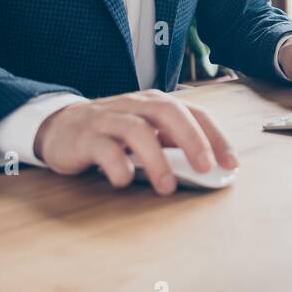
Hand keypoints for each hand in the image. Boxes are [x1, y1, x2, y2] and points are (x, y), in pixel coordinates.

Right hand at [32, 89, 237, 194]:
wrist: (60, 127)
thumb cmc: (113, 134)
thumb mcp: (147, 134)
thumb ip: (173, 145)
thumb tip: (209, 169)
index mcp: (156, 104)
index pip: (194, 113)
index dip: (216, 137)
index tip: (231, 164)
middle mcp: (135, 105)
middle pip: (168, 112)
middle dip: (191, 139)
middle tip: (205, 168)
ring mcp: (109, 119)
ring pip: (138, 130)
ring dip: (157, 160)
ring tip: (167, 187)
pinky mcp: (86, 137)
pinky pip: (104, 149)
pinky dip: (118, 166)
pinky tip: (124, 181)